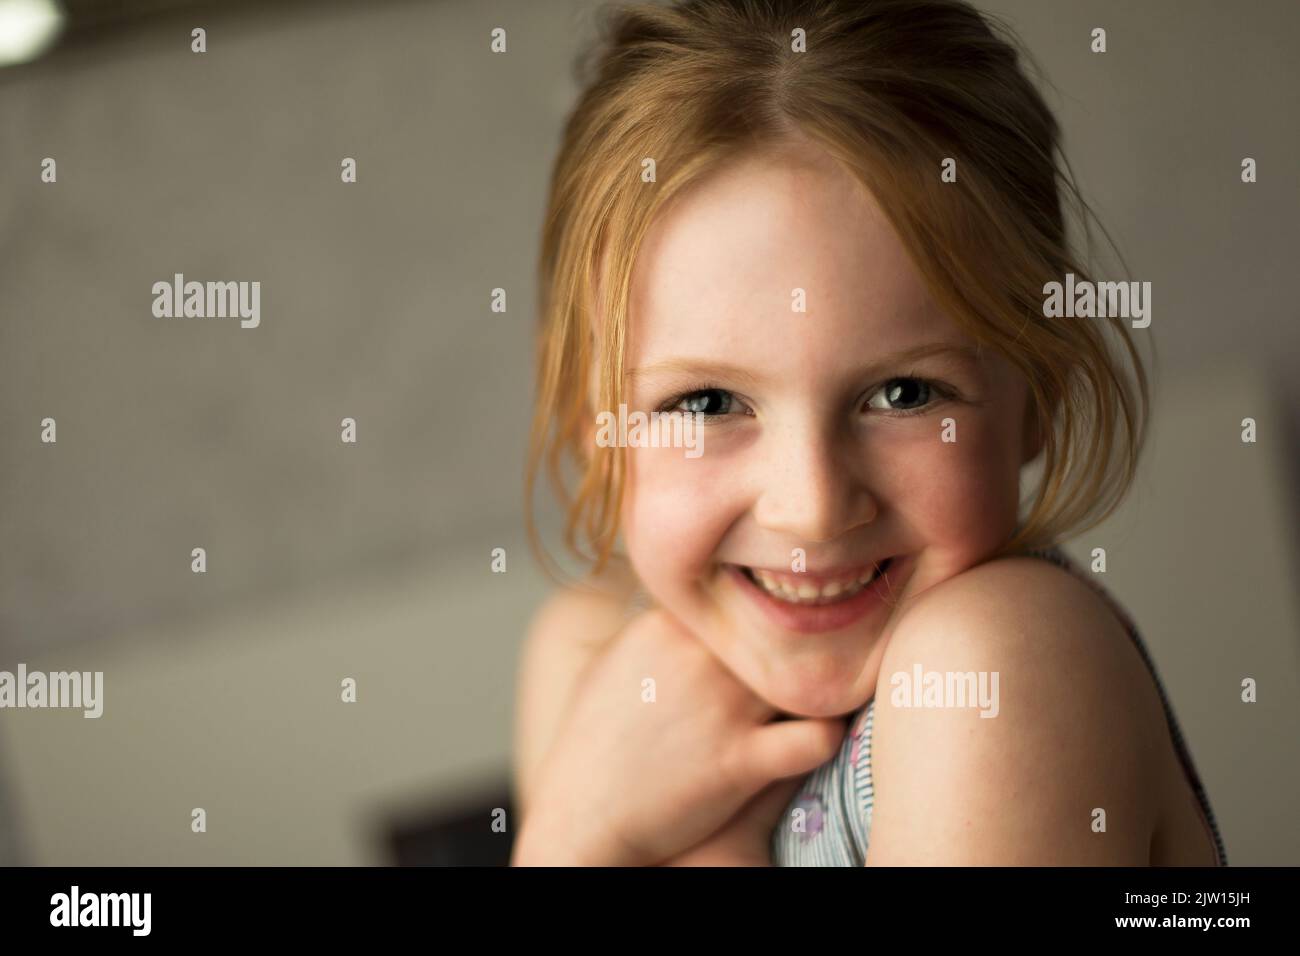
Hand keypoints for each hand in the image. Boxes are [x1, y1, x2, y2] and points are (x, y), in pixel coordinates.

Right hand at [513, 608, 843, 865]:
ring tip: (837, 686)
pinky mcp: (741, 759)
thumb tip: (688, 608)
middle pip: (779, 626)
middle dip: (804, 636)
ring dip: (823, 680)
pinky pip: (816, 736)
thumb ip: (655, 629)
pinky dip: (829, 734)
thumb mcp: (611, 664)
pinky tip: (825, 736)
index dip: (765, 610)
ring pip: (804, 672)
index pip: (741, 595)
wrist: (582, 816)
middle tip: (831, 645)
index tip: (784, 617)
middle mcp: (697, 655)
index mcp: (665, 623)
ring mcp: (722, 705)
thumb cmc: (591, 742)